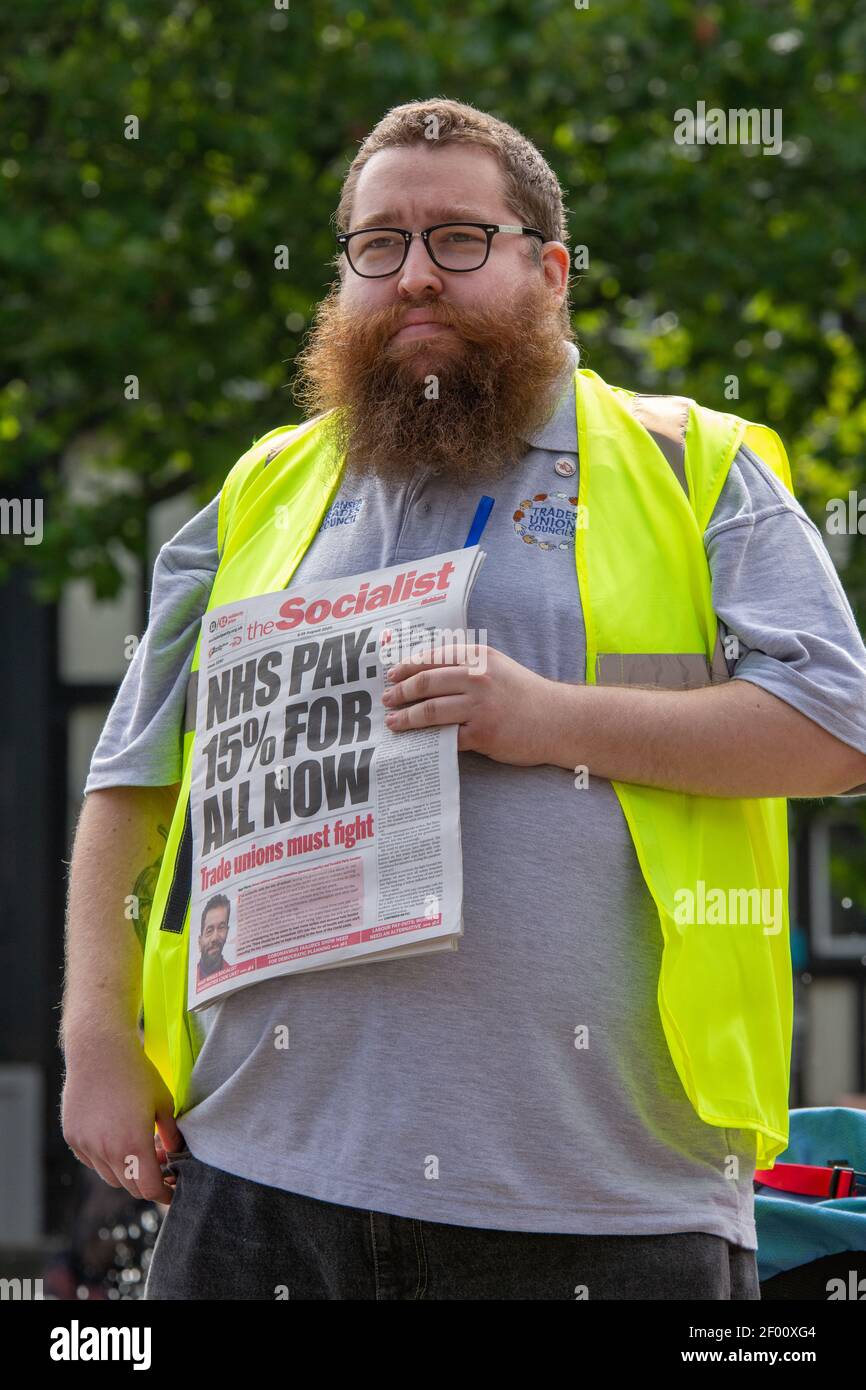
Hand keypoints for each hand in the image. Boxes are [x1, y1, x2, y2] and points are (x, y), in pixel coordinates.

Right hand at [61, 1030, 184, 1205]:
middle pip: (129, 1186)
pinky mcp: (73, 1137)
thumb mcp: (164, 1102)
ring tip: (139, 1147)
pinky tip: (117, 1138)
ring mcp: (86, 1145)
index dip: (163, 1193)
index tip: (172, 1189)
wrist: (100, 1051)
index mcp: (133, 1145)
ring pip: (110, 1176)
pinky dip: (106, 1159)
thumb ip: (172, 1134)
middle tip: (160, 1162)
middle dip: (147, 1181)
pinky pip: (92, 1161)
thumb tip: (176, 1153)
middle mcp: (107, 1151)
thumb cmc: (137, 1073)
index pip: (148, 1189)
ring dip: (126, 1171)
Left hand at [381, 641, 555, 765]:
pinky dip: (428, 740)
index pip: (434, 658)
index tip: (392, 675)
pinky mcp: (483, 733)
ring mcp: (480, 706)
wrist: (558, 720)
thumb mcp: (498, 667)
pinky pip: (446, 737)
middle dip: (401, 692)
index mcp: (479, 657)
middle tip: (386, 699)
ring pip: (431, 710)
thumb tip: (429, 674)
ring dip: (406, 717)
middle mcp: (478, 677)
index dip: (408, 667)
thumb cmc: (527, 695)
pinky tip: (417, 742)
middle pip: (426, 683)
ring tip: (393, 722)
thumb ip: (468, 666)